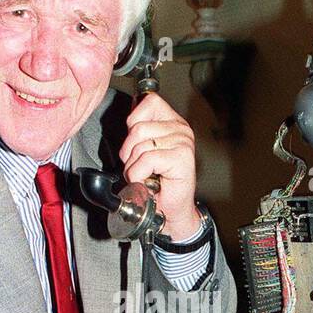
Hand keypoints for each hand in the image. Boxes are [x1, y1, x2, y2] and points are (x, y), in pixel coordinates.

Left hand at [120, 93, 200, 239]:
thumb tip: (128, 118)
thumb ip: (138, 131)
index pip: (149, 101)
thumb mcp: (143, 150)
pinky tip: (147, 181)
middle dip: (128, 152)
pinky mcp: (182, 157)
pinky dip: (139, 174)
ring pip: (139, 145)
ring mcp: (183, 142)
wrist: (171, 211)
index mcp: (172, 122)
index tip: (136, 143)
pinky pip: (147, 160)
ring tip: (145, 175)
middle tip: (139, 167)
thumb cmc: (158, 184)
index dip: (133, 121)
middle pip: (137, 128)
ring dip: (133, 166)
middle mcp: (180, 129)